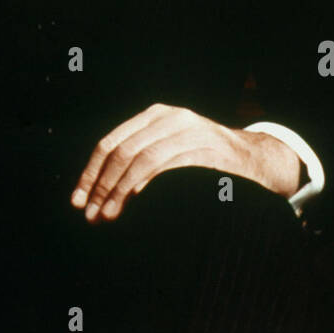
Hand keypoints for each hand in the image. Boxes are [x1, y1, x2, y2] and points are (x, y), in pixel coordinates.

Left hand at [70, 103, 301, 222]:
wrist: (256, 159)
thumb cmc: (206, 160)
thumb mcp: (170, 148)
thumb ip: (140, 158)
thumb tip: (99, 191)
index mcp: (154, 117)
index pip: (110, 143)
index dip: (91, 173)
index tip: (78, 199)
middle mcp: (168, 118)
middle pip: (121, 151)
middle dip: (101, 185)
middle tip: (90, 214)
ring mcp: (187, 131)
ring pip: (140, 159)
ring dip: (119, 190)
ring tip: (108, 215)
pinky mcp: (204, 149)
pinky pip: (166, 165)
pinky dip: (146, 183)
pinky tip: (135, 200)